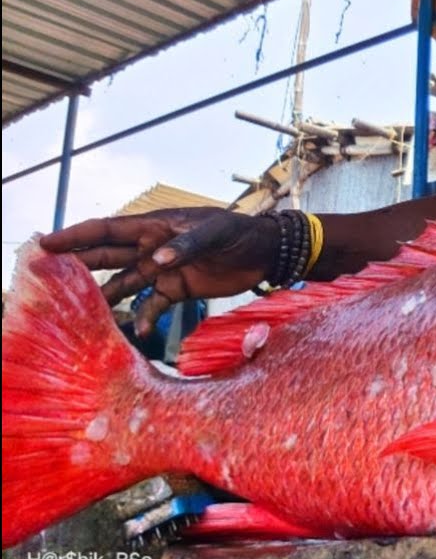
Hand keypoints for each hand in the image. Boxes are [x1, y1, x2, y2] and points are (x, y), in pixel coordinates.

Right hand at [39, 208, 277, 335]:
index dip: (76, 236)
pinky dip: (145, 317)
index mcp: (156, 227)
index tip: (47, 243)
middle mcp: (152, 248)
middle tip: (47, 277)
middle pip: (107, 256)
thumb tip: (158, 259)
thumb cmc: (240, 232)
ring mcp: (163, 270)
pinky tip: (140, 332)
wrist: (265, 252)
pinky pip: (153, 304)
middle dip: (79, 265)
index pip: (108, 230)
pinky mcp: (178, 289)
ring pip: (124, 283)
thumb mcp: (216, 231)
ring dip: (105, 297)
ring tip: (83, 314)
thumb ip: (187, 244)